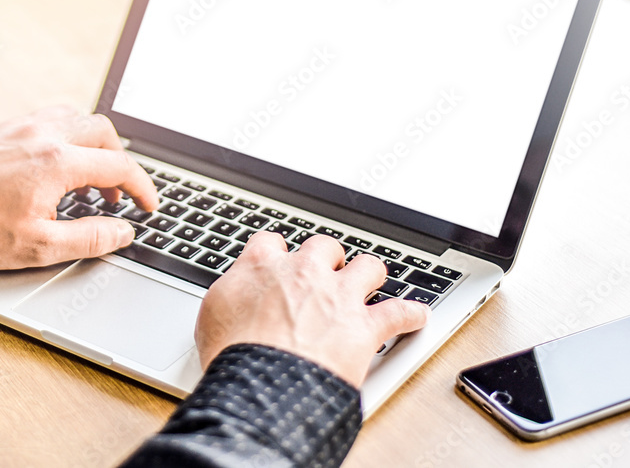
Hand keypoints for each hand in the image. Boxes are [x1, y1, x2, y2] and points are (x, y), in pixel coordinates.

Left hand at [0, 106, 158, 268]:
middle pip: (105, 133)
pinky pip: (52, 118)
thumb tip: (122, 231)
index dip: (142, 188)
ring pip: (78, 118)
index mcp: (58, 163)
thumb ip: (89, 238)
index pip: (119, 167)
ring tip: (88, 179)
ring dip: (94, 145)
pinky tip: (59, 163)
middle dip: (121, 163)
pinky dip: (69, 136)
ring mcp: (25, 125)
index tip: (148, 205)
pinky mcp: (8, 126)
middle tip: (117, 194)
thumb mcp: (39, 246)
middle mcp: (45, 134)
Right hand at [194, 232, 429, 387]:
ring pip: (368, 267)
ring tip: (370, 281)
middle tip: (323, 273)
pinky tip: (417, 317)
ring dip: (370, 274)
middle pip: (324, 246)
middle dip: (326, 258)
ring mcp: (338, 297)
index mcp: (263, 266)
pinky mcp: (365, 327)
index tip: (278, 262)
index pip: (271, 242)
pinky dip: (412, 315)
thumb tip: (233, 291)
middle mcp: (304, 273)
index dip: (277, 253)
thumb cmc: (233, 356)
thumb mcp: (212, 316)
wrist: (261, 387)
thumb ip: (229, 294)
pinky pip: (400, 313)